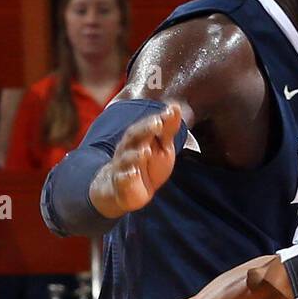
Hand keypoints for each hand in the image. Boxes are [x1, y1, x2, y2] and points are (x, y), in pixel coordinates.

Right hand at [89, 102, 184, 219]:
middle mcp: (128, 149)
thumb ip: (167, 129)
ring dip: (136, 154)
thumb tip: (175, 106)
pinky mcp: (121, 184)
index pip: (146, 126)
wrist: (125, 191)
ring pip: (127, 158)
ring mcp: (123, 166)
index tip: (170, 112)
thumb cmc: (146, 165)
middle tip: (158, 123)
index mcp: (138, 138)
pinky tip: (132, 174)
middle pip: (134, 136)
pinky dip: (126, 177)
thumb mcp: (160, 147)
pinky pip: (122, 179)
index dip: (158, 119)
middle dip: (146, 129)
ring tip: (146, 151)